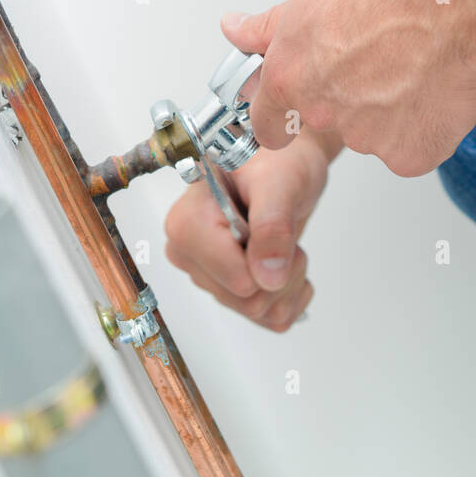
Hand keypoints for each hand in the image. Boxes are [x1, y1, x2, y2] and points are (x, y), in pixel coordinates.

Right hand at [164, 127, 331, 330]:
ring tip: (282, 238)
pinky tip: (285, 260)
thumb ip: (272, 225)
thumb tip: (267, 277)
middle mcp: (189, 255)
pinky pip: (269, 319)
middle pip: (247, 300)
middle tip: (282, 226)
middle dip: (281, 270)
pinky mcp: (228, 289)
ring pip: (259, 311)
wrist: (283, 159)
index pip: (237, 280)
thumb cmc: (275, 158)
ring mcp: (207, 275)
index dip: (267, 256)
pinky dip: (289, 293)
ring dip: (287, 279)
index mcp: (186, 226)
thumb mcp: (279, 181)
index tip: (270, 220)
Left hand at [221, 0, 475, 177]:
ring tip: (410, 66)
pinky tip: (431, 87)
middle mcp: (321, 114)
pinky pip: (410, 149)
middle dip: (343, 101)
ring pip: (371, 134)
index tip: (299, 101)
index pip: (266, 124)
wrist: (457, 0)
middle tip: (374, 63)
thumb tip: (235, 29)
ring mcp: (367, 140)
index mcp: (289, 78)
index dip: (284, 112)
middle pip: (325, 123)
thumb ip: (267, 27)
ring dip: (385, 111)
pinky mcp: (410, 154)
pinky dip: (421, 127)